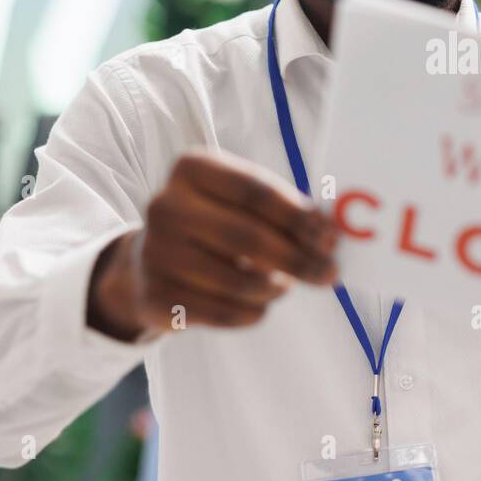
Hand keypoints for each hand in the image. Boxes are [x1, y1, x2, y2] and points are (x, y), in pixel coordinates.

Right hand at [87, 150, 337, 340]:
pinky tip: (258, 306)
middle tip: (329, 274)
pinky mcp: (155, 296)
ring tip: (283, 287)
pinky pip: (222, 312)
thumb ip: (285, 211)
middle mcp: (165, 205)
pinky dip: (252, 313)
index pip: (256, 192)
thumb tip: (330, 232)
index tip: (332, 239)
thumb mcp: (243, 204)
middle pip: (249, 238)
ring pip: (239, 281)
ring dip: (275, 289)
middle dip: (298, 259)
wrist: (148, 264)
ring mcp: (155, 252)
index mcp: (192, 168)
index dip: (299, 218)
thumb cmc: (214, 224)